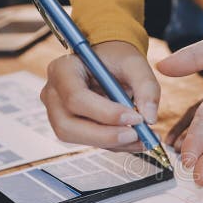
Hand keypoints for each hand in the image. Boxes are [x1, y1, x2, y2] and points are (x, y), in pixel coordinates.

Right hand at [40, 40, 159, 150]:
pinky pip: (89, 141)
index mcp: (63, 69)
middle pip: (68, 125)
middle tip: (136, 135)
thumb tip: (149, 118)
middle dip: (104, 135)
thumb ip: (146, 86)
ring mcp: (57, 112)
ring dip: (111, 143)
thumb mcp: (135, 64)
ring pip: (76, 138)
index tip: (135, 118)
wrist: (110, 62)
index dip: (105, 113)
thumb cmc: (117, 59)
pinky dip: (114, 144)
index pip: (76, 97)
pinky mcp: (71, 126)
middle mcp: (53, 93)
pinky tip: (136, 139)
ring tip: (141, 138)